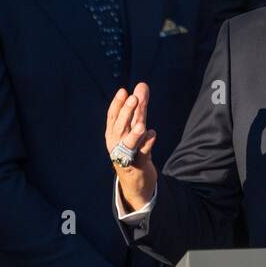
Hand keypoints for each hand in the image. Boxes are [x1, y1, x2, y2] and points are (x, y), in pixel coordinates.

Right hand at [107, 84, 158, 211]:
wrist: (136, 181)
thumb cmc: (134, 148)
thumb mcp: (136, 126)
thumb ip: (140, 107)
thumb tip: (142, 85)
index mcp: (113, 134)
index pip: (113, 117)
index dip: (117, 104)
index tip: (123, 91)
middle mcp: (116, 144)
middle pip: (119, 127)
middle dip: (126, 113)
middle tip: (133, 98)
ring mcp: (126, 156)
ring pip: (128, 143)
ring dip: (134, 133)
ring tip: (141, 124)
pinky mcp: (139, 165)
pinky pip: (143, 155)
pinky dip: (147, 145)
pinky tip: (153, 135)